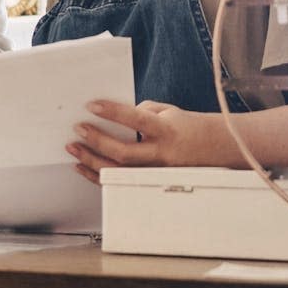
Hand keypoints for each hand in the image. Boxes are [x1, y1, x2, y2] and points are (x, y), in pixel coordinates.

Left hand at [65, 100, 196, 184]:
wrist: (213, 149)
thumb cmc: (189, 127)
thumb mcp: (168, 111)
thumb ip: (141, 111)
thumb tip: (113, 117)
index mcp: (165, 130)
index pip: (136, 120)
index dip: (113, 113)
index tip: (92, 105)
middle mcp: (160, 154)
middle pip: (123, 153)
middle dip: (97, 141)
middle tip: (78, 129)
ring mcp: (154, 171)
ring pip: (118, 172)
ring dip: (91, 161)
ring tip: (74, 148)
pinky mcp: (148, 182)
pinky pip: (118, 181)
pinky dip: (97, 176)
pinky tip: (82, 166)